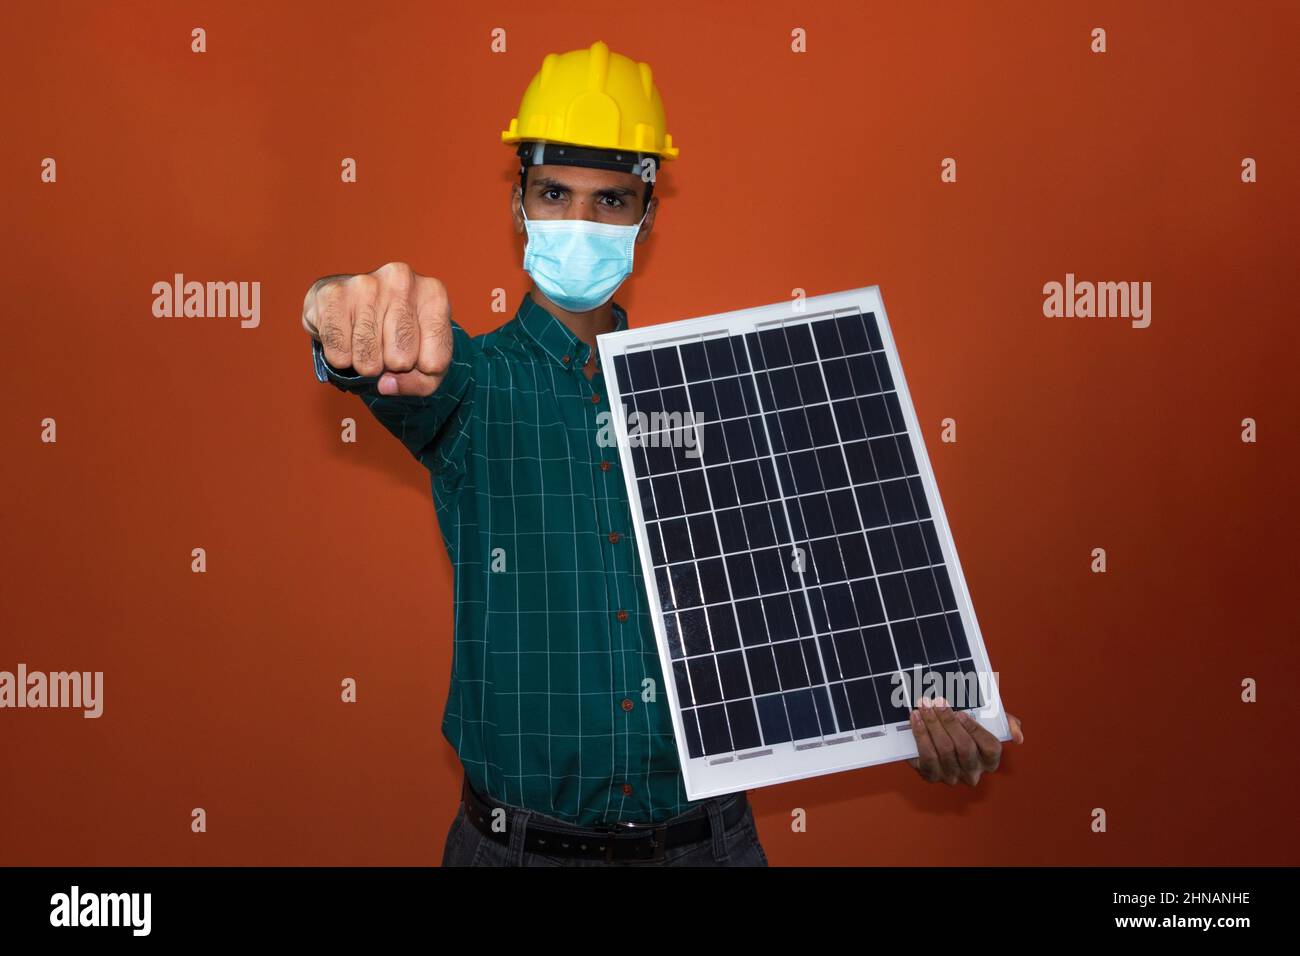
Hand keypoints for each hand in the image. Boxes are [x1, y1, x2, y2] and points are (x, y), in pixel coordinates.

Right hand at [302, 261, 452, 396]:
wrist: (355, 311)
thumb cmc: (401, 338)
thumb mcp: (427, 364)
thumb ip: (421, 383)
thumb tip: (385, 384)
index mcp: (434, 294)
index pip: (434, 363)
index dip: (420, 372)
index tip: (416, 356)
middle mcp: (402, 279)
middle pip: (401, 359)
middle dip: (390, 367)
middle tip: (385, 349)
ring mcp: (365, 282)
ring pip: (368, 358)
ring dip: (364, 364)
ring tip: (364, 343)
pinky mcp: (333, 293)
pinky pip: (339, 352)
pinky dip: (340, 358)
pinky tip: (345, 337)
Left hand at [907, 698, 1023, 786]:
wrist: (939, 736)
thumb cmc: (967, 728)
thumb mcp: (989, 722)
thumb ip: (1006, 723)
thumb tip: (1018, 737)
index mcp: (990, 761)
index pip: (990, 748)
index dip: (976, 730)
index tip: (961, 713)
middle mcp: (972, 773)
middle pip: (964, 748)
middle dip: (949, 723)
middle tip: (937, 702)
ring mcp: (951, 777)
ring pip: (943, 751)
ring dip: (932, 726)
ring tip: (924, 707)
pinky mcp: (931, 776)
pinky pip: (926, 758)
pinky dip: (920, 736)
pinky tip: (916, 719)